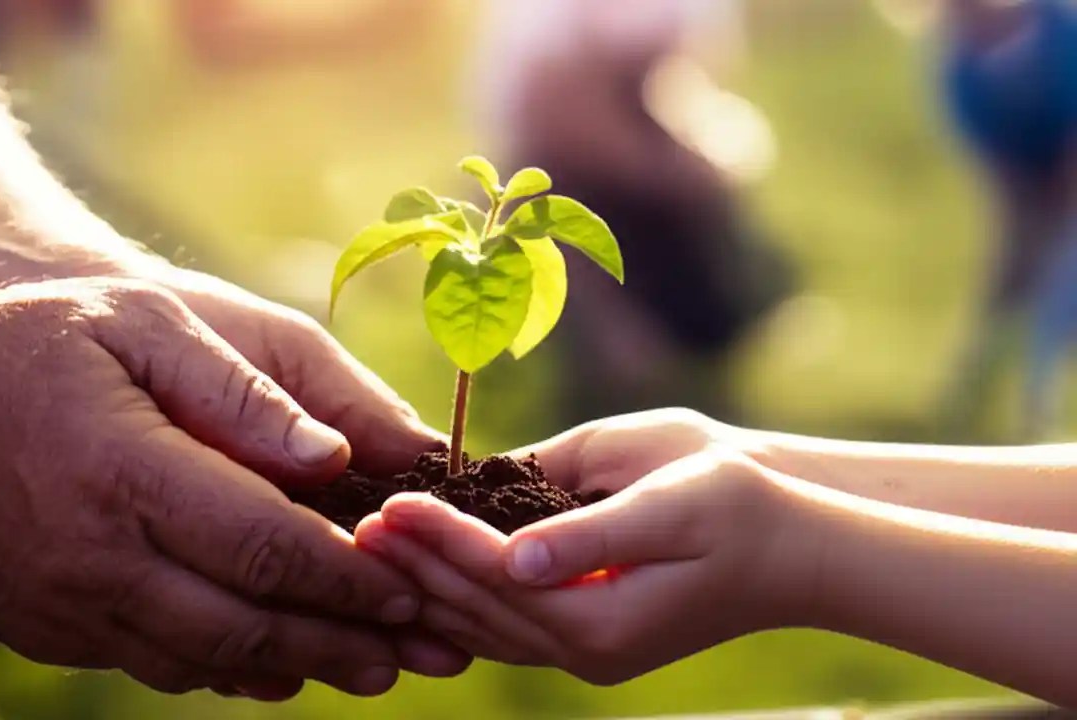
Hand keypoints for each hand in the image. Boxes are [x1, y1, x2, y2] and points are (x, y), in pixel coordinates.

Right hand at [0, 277, 462, 698]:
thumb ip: (241, 392)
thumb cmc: (31, 346)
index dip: (353, 577)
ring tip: (373, 667)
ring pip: (207, 661)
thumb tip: (338, 456)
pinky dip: (229, 666)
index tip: (416, 587)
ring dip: (298, 667)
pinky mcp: (48, 632)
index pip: (269, 549)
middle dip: (346, 643)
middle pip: (249, 627)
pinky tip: (279, 659)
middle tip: (425, 652)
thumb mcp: (140, 323)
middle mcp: (95, 560)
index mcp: (127, 474)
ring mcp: (66, 608)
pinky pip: (157, 664)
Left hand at [354, 410, 809, 685]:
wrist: (793, 543)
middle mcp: (586, 648)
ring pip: (483, 623)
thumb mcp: (669, 506)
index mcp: (602, 620)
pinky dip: (461, 597)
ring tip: (377, 540)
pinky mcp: (588, 633)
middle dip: (418, 562)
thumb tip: (516, 556)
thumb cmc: (737, 506)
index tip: (392, 504)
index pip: (497, 577)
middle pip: (477, 606)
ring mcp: (585, 648)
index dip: (440, 539)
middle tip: (360, 521)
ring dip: (429, 581)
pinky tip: (425, 572)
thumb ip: (588, 534)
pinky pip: (505, 624)